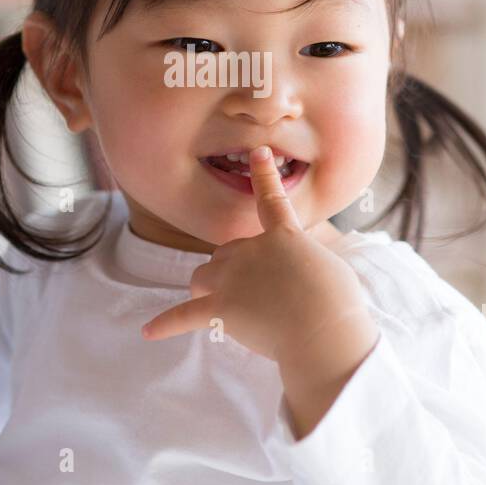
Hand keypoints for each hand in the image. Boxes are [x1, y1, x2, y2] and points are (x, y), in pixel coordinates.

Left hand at [142, 146, 378, 435]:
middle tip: (266, 299)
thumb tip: (294, 274)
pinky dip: (165, 325)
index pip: (271, 200)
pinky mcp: (219, 309)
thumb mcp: (329, 268)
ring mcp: (231, 279)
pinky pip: (183, 316)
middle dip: (237, 270)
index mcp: (283, 236)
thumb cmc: (337, 304)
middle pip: (227, 253)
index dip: (264, 175)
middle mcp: (251, 250)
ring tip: (230, 310)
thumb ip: (304, 261)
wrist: (323, 331)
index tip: (259, 152)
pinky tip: (148, 332)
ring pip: (203, 277)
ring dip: (209, 288)